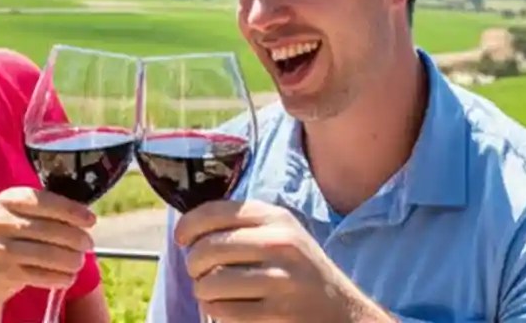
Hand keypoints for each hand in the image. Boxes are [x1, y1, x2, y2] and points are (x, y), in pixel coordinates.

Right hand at [0, 186, 95, 315]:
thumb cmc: (10, 241)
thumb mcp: (21, 218)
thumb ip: (47, 213)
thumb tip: (85, 217)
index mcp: (7, 199)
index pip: (44, 201)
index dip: (71, 211)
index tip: (90, 220)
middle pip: (49, 229)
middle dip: (76, 238)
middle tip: (89, 244)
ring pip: (46, 254)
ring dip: (70, 260)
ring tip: (79, 262)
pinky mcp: (0, 271)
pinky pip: (38, 275)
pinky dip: (58, 277)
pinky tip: (68, 277)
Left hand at [175, 200, 390, 322]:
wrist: (344, 314)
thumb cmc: (301, 273)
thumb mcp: (282, 235)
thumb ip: (244, 226)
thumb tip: (190, 228)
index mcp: (276, 218)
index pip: (214, 212)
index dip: (188, 226)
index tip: (182, 240)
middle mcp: (279, 243)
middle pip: (207, 249)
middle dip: (193, 264)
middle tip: (199, 273)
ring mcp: (280, 280)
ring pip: (211, 282)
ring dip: (203, 291)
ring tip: (213, 293)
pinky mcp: (277, 314)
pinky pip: (223, 311)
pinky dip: (216, 311)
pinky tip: (228, 309)